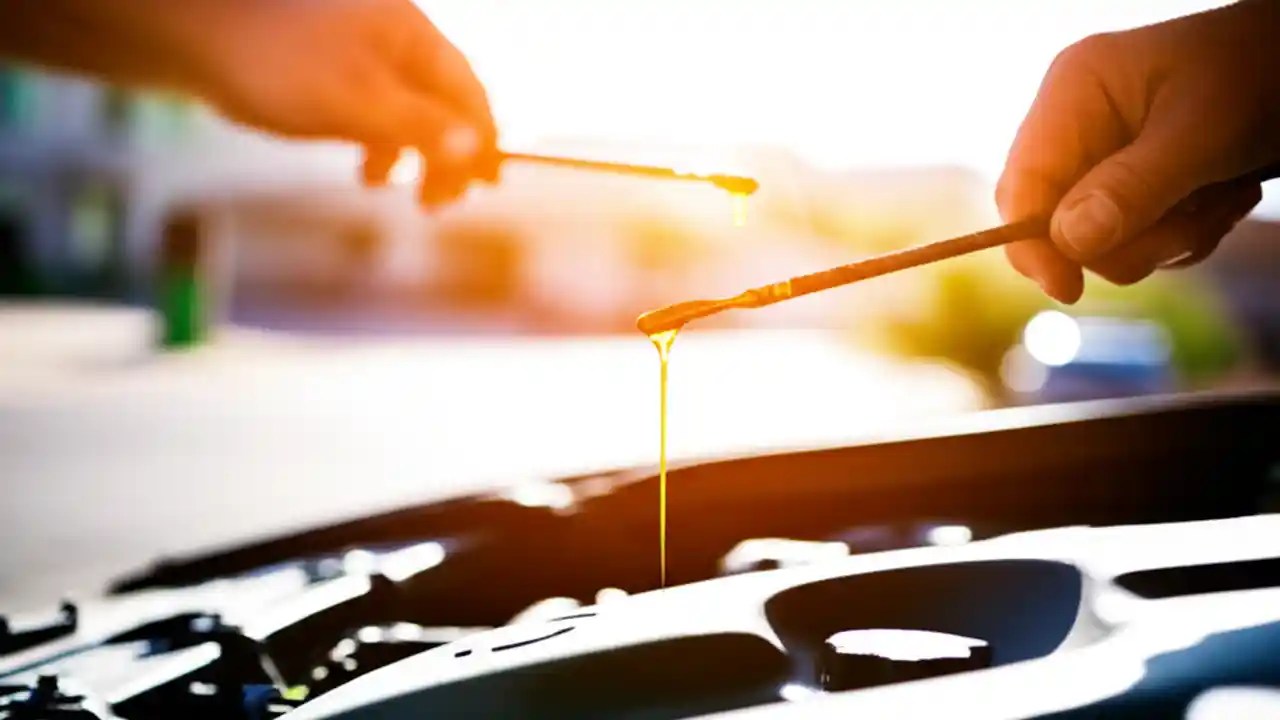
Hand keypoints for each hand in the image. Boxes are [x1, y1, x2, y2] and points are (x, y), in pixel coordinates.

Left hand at [189, 0, 497, 205]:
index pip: (467, 90)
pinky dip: (372, 133)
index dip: (482, 141)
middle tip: (438, 204)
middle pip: (439, 96)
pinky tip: (357, 161)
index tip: (483, 189)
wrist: (185, 33)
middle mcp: (389, 28)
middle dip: (443, 151)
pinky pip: (369, 98)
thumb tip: (478, 148)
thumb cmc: (276, 67)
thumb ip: (420, 126)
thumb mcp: (357, 104)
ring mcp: (354, 38)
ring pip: (402, 100)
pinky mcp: (322, 55)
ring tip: (383, 185)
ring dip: (405, 147)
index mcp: (408, 30)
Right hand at [997, 0, 1279, 302]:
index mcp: (1073, 95)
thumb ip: (1132, 188)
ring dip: (1171, 238)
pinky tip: (1227, 197)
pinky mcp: (1136, 186)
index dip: (1034, 243)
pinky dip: (1187, 236)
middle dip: (1130, 239)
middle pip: (1059, 225)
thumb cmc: (1259, 74)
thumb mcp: (1200, 134)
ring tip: (1227, 197)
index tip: (1066, 289)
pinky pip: (1138, 243)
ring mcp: (1105, 160)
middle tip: (1194, 224)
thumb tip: (1069, 244)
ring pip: (1104, 243)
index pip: (1023, 186)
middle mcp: (1077, 128)